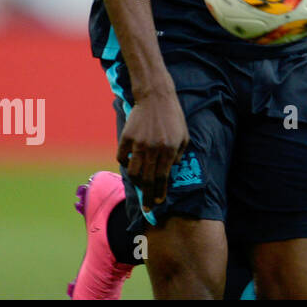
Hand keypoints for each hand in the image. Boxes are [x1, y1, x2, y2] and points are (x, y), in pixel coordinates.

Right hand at [116, 87, 188, 211]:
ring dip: (136, 183)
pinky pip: (122, 158)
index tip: (157, 203)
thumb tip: (170, 171)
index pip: (162, 178)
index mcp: (169, 149)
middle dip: (147, 196)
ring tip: (140, 187)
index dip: (159, 193)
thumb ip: (178, 155)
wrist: (156, 97)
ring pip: (133, 172)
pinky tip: (130, 166)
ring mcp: (138, 144)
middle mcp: (153, 149)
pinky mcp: (126, 138)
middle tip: (146, 208)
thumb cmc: (173, 117)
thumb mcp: (184, 136)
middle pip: (147, 180)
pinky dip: (125, 165)